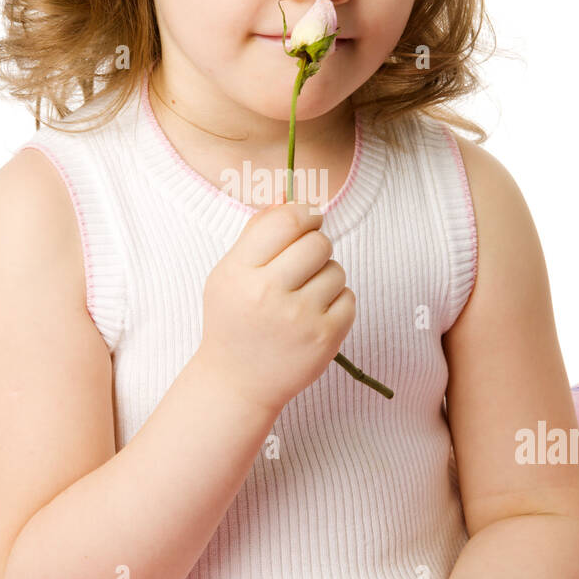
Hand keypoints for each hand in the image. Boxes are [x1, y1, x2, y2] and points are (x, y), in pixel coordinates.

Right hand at [198, 199, 355, 416]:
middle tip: (303, 263)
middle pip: (318, 242)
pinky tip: (314, 315)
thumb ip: (258, 231)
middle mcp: (267, 294)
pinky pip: (349, 298)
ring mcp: (299, 319)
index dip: (303, 214)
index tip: (306, 221)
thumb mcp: (229, 272)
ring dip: (326, 276)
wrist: (237, 382)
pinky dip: (337, 302)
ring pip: (336, 270)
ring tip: (303, 295)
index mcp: (239, 272)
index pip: (286, 221)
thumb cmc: (234, 319)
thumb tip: (290, 196)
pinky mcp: (325, 339)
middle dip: (315, 246)